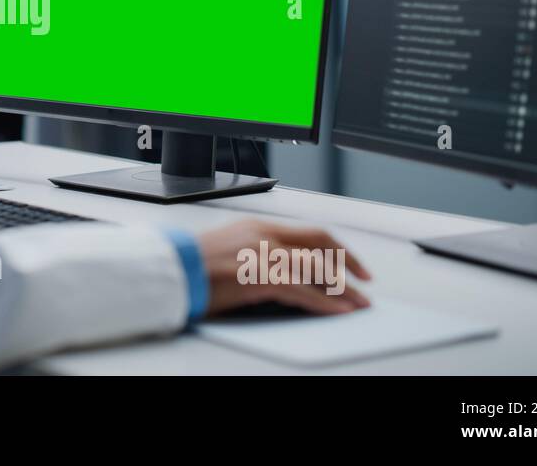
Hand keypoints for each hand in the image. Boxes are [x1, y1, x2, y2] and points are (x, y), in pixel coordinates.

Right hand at [198, 219, 371, 315]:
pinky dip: (326, 303)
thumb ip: (258, 252)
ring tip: (360, 302)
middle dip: (349, 262)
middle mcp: (265, 235)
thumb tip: (284, 271)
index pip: (309, 231)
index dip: (336, 246)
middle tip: (365, 279)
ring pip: (318, 269)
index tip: (349, 260)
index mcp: (258, 226)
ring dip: (344, 288)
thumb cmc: (192, 265)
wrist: (171, 270)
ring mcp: (264, 255)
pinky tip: (338, 311)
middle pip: (321, 244)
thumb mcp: (230, 248)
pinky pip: (304, 291)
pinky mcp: (260, 277)